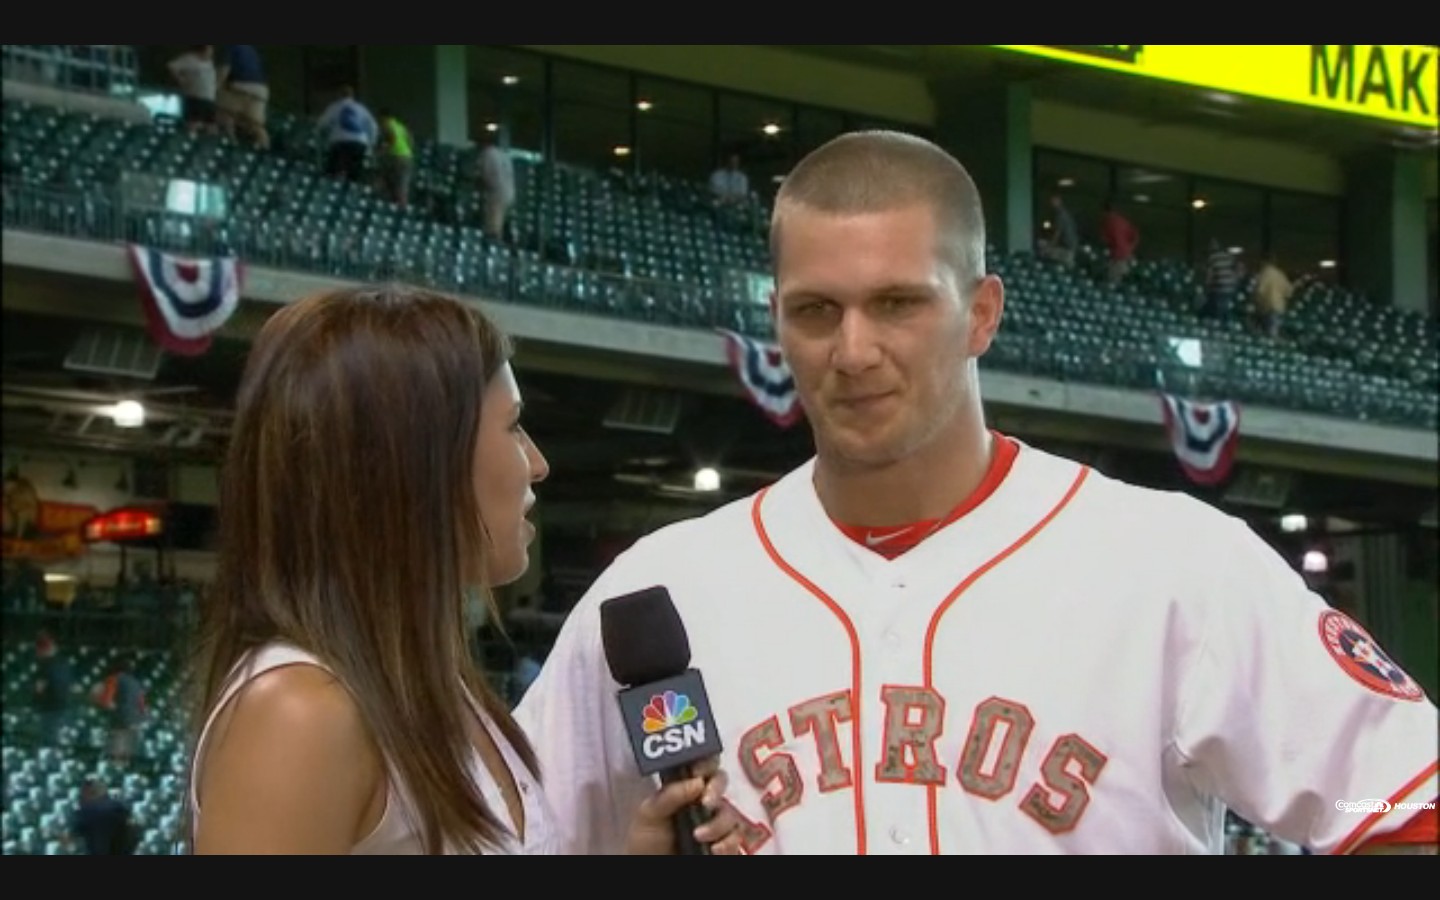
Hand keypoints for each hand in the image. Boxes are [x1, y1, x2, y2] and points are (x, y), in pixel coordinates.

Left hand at [625, 758, 747, 854]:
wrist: (648, 867)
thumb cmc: (646, 839)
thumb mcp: (649, 814)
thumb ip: (669, 795)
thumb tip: (696, 781)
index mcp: (685, 787)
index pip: (702, 764)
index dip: (705, 761)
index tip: (697, 771)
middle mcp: (703, 801)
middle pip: (722, 783)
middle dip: (716, 789)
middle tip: (705, 802)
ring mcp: (715, 823)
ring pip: (730, 813)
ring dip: (717, 824)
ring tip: (698, 835)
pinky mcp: (723, 844)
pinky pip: (736, 838)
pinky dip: (728, 843)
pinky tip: (714, 849)